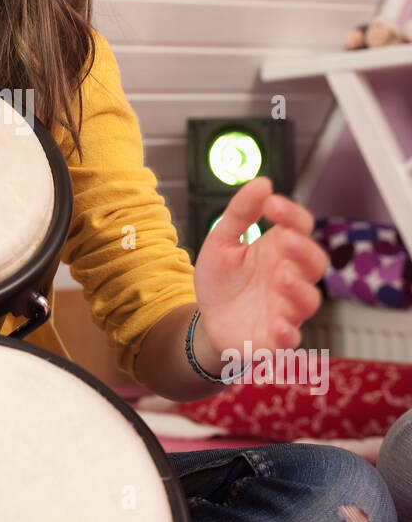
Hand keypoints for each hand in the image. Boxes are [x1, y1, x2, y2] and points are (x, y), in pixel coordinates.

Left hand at [192, 176, 329, 360]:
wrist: (206, 319)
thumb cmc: (221, 279)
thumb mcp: (221, 240)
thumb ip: (240, 213)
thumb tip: (263, 182)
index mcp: (279, 250)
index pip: (300, 227)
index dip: (292, 214)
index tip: (272, 205)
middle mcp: (290, 277)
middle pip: (316, 262)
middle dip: (303, 251)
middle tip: (284, 240)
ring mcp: (286, 308)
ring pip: (309, 300)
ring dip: (298, 289)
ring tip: (280, 277)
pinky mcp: (276, 338)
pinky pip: (291, 339)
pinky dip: (289, 334)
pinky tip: (278, 325)